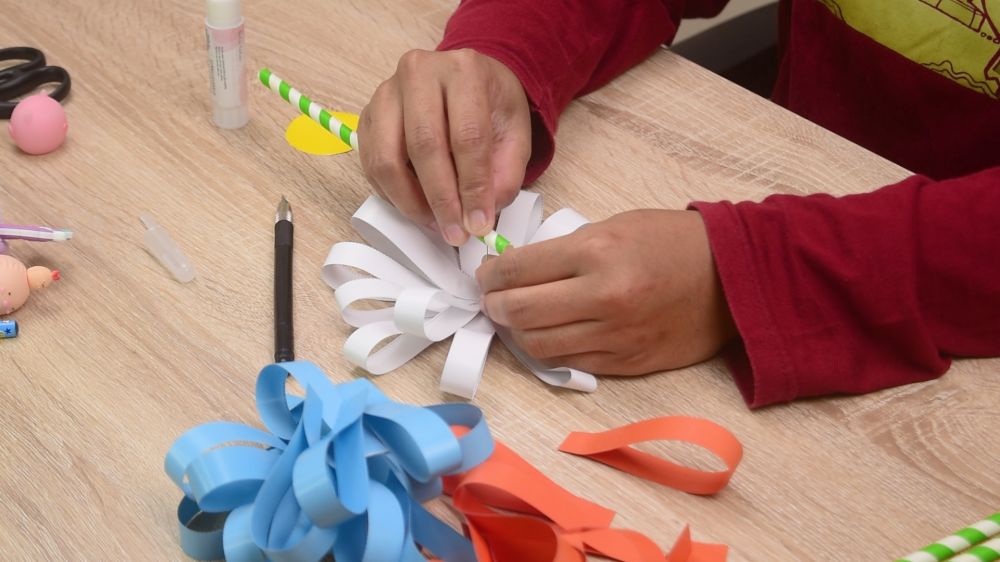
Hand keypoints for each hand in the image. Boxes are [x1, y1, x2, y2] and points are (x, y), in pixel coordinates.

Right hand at [358, 49, 531, 245]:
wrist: (466, 82)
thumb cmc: (490, 107)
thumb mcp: (515, 135)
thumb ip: (505, 175)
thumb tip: (480, 215)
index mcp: (464, 70)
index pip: (467, 136)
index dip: (473, 187)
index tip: (478, 223)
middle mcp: (419, 72)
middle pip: (424, 146)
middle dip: (441, 200)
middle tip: (455, 233)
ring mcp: (387, 93)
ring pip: (387, 158)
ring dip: (411, 202)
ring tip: (435, 223)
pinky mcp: (367, 115)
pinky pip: (371, 164)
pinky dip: (392, 194)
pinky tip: (417, 206)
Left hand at [476, 210, 737, 374]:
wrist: (734, 278)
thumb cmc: (673, 242)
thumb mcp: (616, 225)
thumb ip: (565, 249)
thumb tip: (518, 269)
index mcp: (597, 252)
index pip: (519, 269)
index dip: (491, 274)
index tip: (486, 274)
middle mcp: (603, 297)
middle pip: (520, 312)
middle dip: (495, 306)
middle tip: (493, 299)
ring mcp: (615, 336)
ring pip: (538, 346)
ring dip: (517, 333)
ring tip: (517, 319)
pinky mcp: (626, 364)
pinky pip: (569, 363)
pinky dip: (549, 350)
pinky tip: (548, 335)